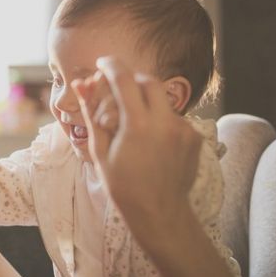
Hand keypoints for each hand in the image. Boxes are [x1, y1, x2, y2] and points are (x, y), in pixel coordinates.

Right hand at [71, 57, 201, 243]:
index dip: (111, 65)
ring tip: (132, 126)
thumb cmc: (123, 186)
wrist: (159, 213)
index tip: (102, 63)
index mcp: (138, 125)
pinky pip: (173, 117)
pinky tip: (149, 142)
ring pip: (162, 99)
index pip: (124, 79)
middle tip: (116, 90)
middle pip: (148, 80)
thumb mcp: (100, 151)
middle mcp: (165, 122)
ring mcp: (183, 129)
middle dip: (131, 79)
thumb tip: (81, 85)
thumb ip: (92, 113)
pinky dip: (159, 120)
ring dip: (145, 102)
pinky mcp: (194, 137)